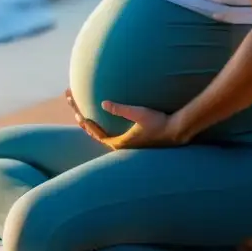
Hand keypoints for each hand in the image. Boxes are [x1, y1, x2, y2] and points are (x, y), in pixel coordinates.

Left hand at [64, 88, 183, 149]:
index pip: (96, 134)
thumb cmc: (158, 122)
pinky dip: (104, 128)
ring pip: (104, 136)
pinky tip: (105, 121)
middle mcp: (121, 147)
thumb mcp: (139, 113)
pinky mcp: (132, 142)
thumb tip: (103, 103)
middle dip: (86, 123)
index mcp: (120, 143)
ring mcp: (127, 145)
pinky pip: (112, 135)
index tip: (78, 113)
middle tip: (76, 112)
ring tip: (85, 116)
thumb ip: (121, 109)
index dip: (86, 124)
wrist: (175, 131)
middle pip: (97, 135)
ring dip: (94, 126)